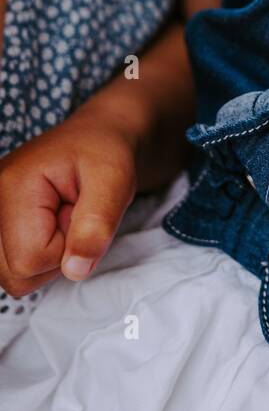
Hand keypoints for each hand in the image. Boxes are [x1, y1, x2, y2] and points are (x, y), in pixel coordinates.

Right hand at [0, 108, 137, 298]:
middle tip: (75, 214)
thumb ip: (97, 226)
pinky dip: (42, 254)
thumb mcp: (115, 181)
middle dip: (57, 256)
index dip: (69, 248)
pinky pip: (17, 266)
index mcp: (12, 186)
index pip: (29, 259)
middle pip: (16, 274)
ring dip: (50, 256)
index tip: (82, 212)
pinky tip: (54, 224)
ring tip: (66, 216)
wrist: (97, 135)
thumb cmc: (105, 153)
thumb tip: (76, 271)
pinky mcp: (1, 222)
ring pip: (16, 275)